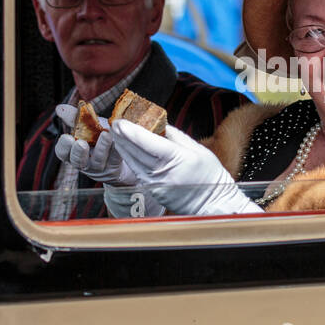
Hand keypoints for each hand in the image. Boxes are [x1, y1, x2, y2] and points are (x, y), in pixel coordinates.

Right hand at [52, 105, 161, 216]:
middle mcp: (83, 162)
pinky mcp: (114, 167)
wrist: (118, 152)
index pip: (62, 153)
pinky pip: (115, 159)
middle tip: (82, 143)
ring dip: (102, 148)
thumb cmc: (96, 138)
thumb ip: (73, 118)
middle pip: (78, 161)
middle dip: (79, 152)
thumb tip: (60, 108)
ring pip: (98, 161)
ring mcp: (99, 167)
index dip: (64, 146)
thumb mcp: (84, 127)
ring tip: (105, 135)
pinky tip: (118, 139)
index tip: (66, 137)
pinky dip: (116, 149)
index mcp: (72, 153)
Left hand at [111, 119, 261, 215]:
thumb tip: (160, 125)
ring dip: (122, 147)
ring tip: (115, 134)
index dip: (131, 131)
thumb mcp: (198, 149)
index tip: (120, 122)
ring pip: (133, 162)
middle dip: (122, 137)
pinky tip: (126, 150)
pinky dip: (130, 159)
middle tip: (113, 123)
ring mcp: (155, 184)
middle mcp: (162, 173)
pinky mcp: (152, 190)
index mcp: (176, 159)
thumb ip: (176, 136)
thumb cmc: (209, 174)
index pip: (147, 143)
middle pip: (136, 152)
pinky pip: (138, 171)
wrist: (211, 202)